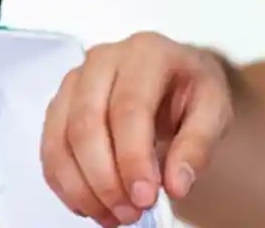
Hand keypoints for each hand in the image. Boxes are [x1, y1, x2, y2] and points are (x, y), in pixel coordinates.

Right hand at [41, 31, 234, 226]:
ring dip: (82, 187)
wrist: (175, 77)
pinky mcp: (60, 104)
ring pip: (61, 138)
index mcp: (146, 52)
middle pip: (87, 124)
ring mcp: (76, 80)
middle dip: (105, 179)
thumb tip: (176, 184)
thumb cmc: (191, 89)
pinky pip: (50, 148)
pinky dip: (66, 184)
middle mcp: (103, 59)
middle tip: (130, 212)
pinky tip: (91, 205)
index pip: (129, 108)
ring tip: (114, 215)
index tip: (145, 197)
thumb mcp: (214, 111)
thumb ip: (198, 145)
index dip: (132, 158)